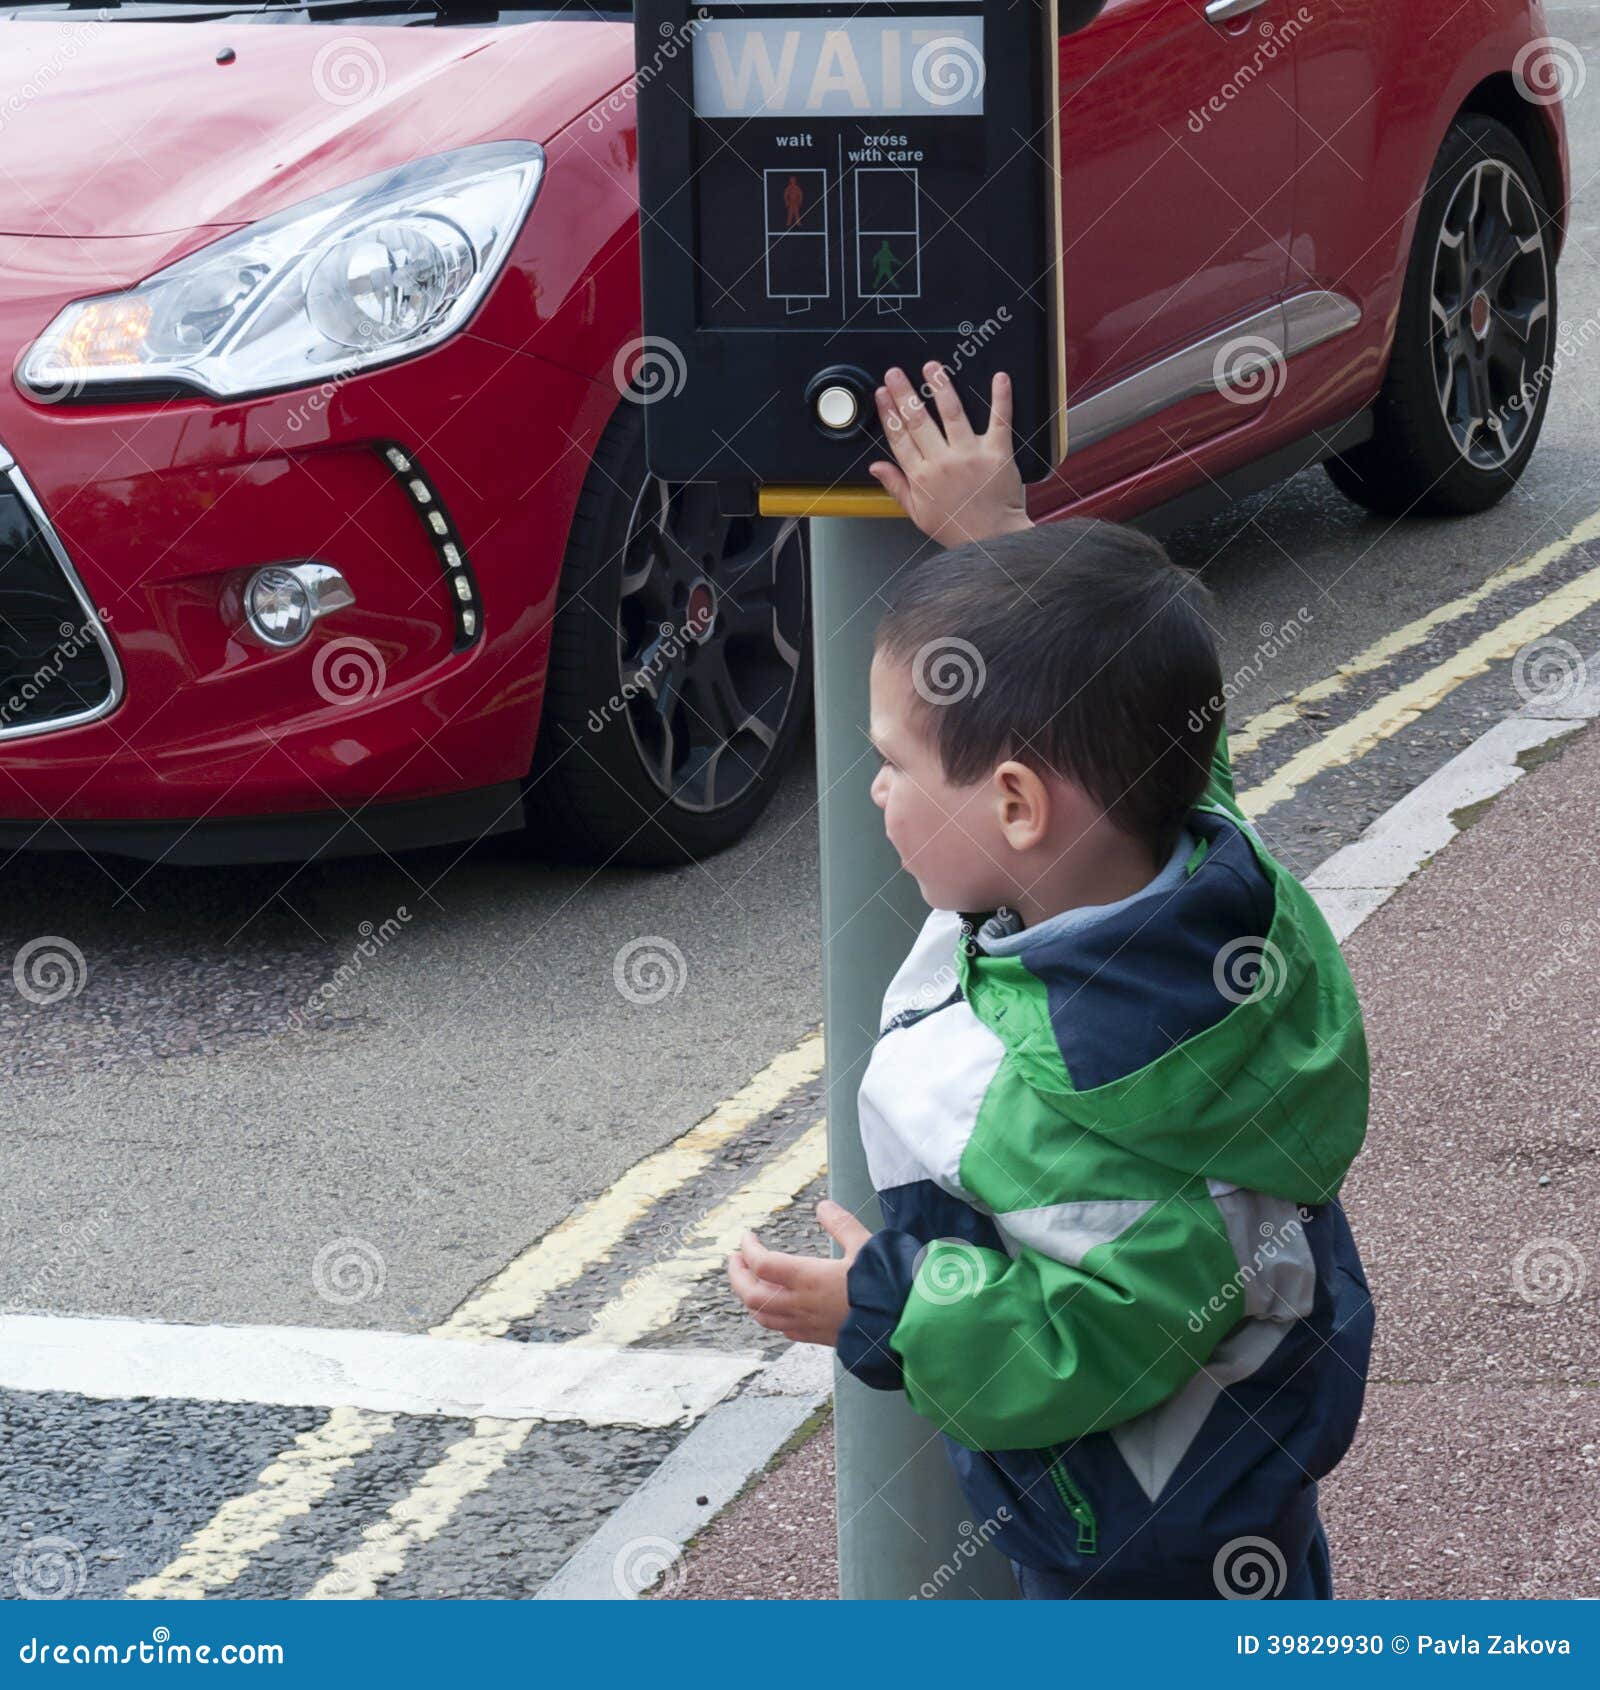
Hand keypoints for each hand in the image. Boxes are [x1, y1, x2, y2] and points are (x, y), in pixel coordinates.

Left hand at [726, 1198, 872, 1347]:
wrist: (902, 1325)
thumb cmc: (886, 1284)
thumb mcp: (865, 1244)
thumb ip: (841, 1224)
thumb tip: (823, 1206)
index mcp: (808, 1278)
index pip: (762, 1263)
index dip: (748, 1248)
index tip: (747, 1236)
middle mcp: (801, 1304)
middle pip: (751, 1294)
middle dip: (737, 1276)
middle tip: (734, 1259)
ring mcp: (806, 1324)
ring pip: (762, 1316)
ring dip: (749, 1297)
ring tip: (749, 1281)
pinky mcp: (816, 1338)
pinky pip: (782, 1329)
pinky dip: (769, 1315)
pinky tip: (776, 1306)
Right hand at [868, 362, 1033, 547]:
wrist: (991, 540)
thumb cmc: (957, 528)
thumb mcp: (918, 513)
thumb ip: (896, 486)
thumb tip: (876, 467)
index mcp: (922, 477)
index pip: (899, 437)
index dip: (888, 412)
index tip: (882, 394)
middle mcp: (943, 462)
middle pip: (919, 420)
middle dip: (905, 392)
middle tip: (896, 373)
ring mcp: (970, 455)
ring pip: (952, 413)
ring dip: (941, 386)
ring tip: (932, 368)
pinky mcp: (997, 453)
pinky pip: (999, 420)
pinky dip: (1000, 397)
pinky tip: (998, 378)